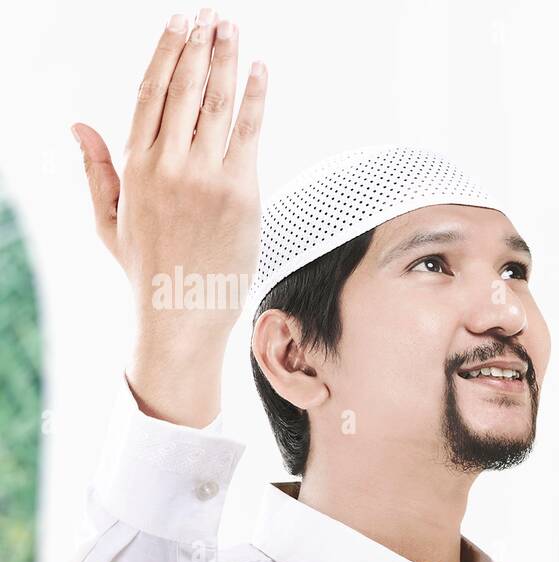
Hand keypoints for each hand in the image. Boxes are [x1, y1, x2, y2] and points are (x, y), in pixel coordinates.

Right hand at [72, 10, 267, 425]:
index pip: (149, 94)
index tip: (177, 25)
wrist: (183, 314)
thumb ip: (98, 169)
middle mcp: (169, 166)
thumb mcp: (111, 220)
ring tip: (233, 29)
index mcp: (135, 167)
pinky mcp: (240, 194)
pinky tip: (260, 71)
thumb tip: (78, 125)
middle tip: (211, 14)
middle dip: (199, 47)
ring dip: (227, 61)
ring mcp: (206, 179)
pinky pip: (249, 135)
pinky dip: (255, 99)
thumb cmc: (150, 271)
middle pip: (185, 90)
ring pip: (217, 105)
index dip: (166, 54)